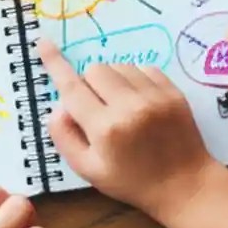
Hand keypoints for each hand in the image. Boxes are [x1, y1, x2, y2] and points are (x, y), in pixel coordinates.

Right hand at [38, 39, 221, 223]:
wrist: (184, 184)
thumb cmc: (131, 181)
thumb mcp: (88, 170)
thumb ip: (65, 137)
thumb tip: (58, 107)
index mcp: (104, 129)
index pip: (72, 87)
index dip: (55, 63)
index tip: (43, 43)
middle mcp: (129, 107)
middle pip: (94, 69)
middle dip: (88, 84)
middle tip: (97, 108)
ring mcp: (154, 96)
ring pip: (119, 66)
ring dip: (112, 80)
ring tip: (120, 106)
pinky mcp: (173, 91)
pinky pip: (143, 68)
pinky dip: (135, 79)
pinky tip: (139, 101)